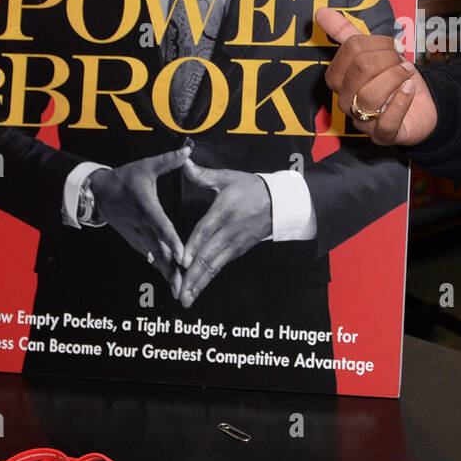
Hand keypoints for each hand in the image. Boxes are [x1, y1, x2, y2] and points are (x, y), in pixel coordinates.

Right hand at [90, 149, 188, 296]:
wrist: (97, 192)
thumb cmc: (125, 178)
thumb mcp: (145, 166)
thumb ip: (168, 161)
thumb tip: (188, 150)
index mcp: (146, 206)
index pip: (161, 226)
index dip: (172, 241)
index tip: (182, 256)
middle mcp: (141, 224)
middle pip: (159, 249)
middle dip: (172, 268)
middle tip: (184, 285)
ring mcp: (135, 234)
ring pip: (154, 256)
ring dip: (166, 273)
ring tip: (180, 290)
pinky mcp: (133, 240)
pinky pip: (148, 255)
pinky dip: (159, 268)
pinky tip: (169, 281)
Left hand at [175, 162, 272, 306]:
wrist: (280, 202)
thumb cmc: (251, 188)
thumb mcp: (228, 178)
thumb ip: (203, 174)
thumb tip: (183, 162)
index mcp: (224, 211)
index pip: (206, 230)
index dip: (194, 246)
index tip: (183, 262)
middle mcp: (229, 231)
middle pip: (209, 256)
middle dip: (193, 276)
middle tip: (180, 292)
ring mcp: (235, 244)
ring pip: (214, 266)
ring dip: (200, 283)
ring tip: (186, 298)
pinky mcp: (238, 250)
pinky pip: (221, 266)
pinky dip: (208, 279)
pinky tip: (197, 288)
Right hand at [316, 6, 438, 145]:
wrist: (422, 108)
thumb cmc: (393, 80)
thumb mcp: (374, 53)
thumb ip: (346, 34)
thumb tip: (321, 11)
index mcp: (339, 79)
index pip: (350, 51)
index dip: (375, 43)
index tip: (393, 46)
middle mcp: (346, 102)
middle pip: (360, 70)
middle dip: (387, 58)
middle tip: (403, 61)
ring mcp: (363, 122)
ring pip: (370, 96)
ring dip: (395, 77)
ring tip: (408, 74)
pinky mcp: (383, 136)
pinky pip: (386, 122)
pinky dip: (401, 101)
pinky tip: (408, 90)